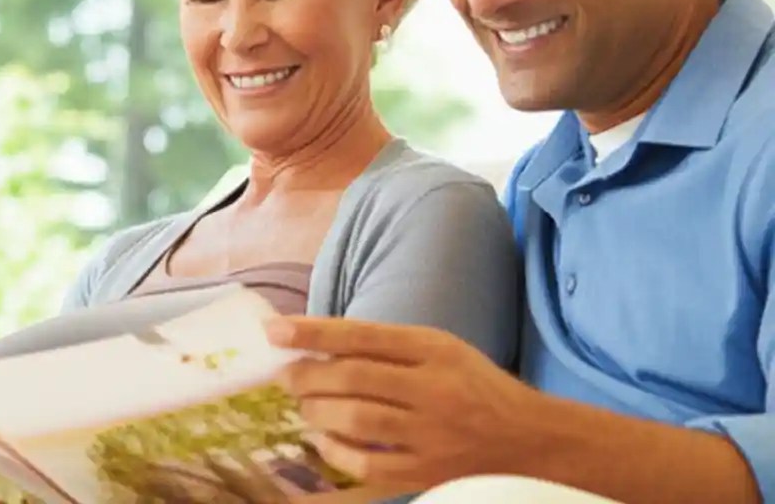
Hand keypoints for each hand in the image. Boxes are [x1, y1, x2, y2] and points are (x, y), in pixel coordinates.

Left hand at [265, 317, 544, 490]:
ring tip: (304, 406)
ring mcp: (431, 435)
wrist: (530, 441)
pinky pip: (369, 466)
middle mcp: (434, 389)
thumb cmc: (473, 386)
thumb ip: (385, 344)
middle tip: (286, 376)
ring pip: (358, 419)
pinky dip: (337, 452)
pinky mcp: (427, 474)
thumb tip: (316, 342)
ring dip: (318, 411)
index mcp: (435, 350)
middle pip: (355, 377)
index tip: (273, 331)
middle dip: (308, 376)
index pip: (364, 336)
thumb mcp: (439, 348)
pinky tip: (324, 440)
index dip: (313, 332)